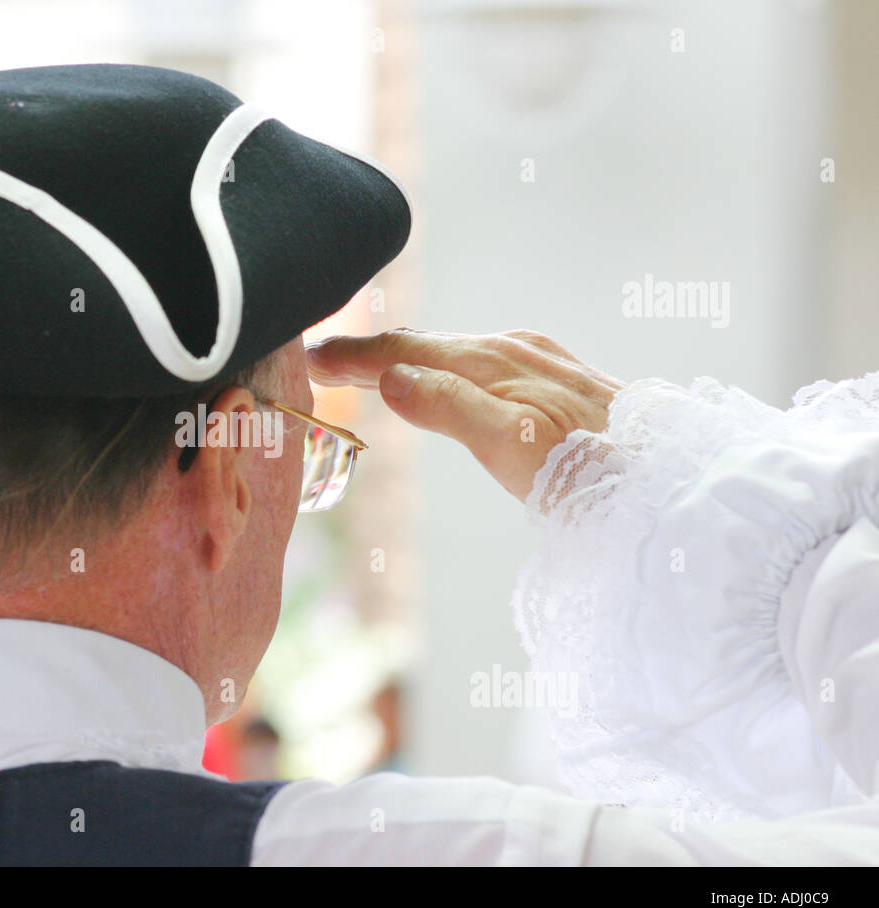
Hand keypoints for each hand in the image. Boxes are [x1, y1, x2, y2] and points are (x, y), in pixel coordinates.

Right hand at [306, 329, 624, 500]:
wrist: (676, 482)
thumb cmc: (595, 477)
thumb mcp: (514, 447)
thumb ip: (450, 409)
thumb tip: (390, 378)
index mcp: (495, 361)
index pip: (406, 351)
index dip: (356, 356)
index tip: (311, 356)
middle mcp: (516, 349)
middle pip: (427, 344)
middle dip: (373, 351)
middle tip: (324, 357)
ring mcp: (542, 360)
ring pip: (456, 350)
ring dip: (409, 356)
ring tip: (372, 365)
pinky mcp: (561, 378)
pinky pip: (484, 361)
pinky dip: (447, 365)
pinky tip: (451, 378)